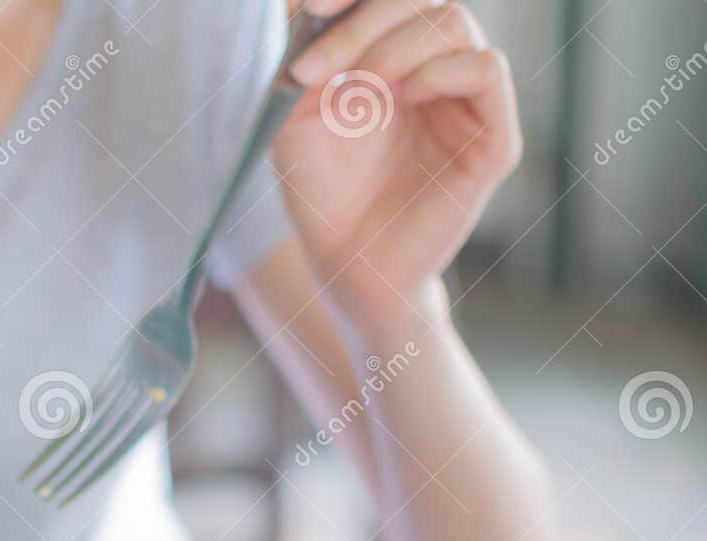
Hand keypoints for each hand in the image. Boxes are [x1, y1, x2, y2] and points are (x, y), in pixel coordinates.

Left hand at [273, 0, 522, 320]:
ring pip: (454, 22)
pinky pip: (486, 70)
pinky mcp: (493, 139)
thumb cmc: (322, 194)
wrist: (345, 267)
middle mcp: (435, 70)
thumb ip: (303, 56)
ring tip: (359, 87)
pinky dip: (441, 70)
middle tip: (315, 66)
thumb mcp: (296, 117)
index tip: (312, 6)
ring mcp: (468, 102)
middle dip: (365, 20)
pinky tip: (402, 96)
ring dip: (396, 44)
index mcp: (393, 57)